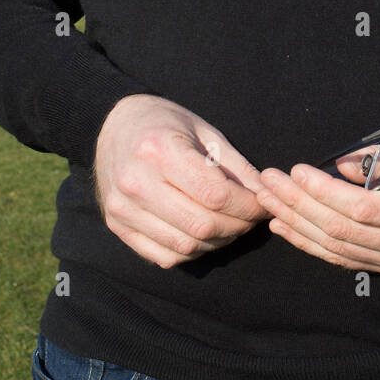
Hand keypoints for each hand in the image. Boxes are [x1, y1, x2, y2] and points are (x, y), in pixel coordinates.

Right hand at [93, 94, 268, 268]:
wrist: (114, 126)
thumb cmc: (166, 124)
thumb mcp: (205, 131)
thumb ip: (235, 166)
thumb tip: (265, 196)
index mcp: (158, 150)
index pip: (215, 195)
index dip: (247, 206)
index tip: (262, 204)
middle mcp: (136, 182)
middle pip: (201, 224)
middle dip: (237, 226)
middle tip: (251, 218)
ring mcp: (122, 208)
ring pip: (184, 245)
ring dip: (218, 242)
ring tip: (232, 225)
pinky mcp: (116, 226)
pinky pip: (163, 256)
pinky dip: (192, 251)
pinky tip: (205, 235)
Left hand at [257, 133, 379, 275]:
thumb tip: (337, 165)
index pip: (361, 209)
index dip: (323, 191)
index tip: (296, 169)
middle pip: (342, 231)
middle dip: (298, 205)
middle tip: (268, 180)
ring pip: (336, 249)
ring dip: (296, 224)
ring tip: (268, 200)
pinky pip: (342, 258)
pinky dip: (309, 242)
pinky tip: (284, 227)